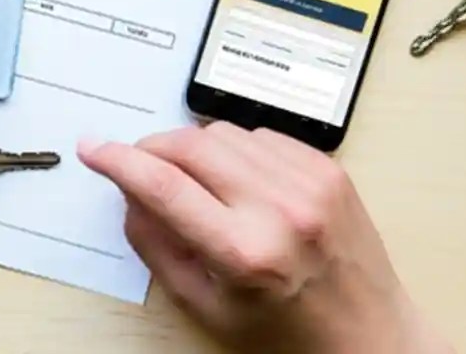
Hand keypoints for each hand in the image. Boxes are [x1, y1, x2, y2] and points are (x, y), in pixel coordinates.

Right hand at [78, 123, 451, 353]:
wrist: (370, 335)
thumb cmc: (289, 332)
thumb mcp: (207, 307)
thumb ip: (158, 247)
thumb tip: (128, 194)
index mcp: (246, 253)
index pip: (164, 186)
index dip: (119, 161)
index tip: (95, 151)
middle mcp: (282, 209)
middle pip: (191, 145)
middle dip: (152, 148)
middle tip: (137, 165)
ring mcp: (310, 183)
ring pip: (224, 132)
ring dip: (194, 148)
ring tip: (195, 184)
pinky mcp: (329, 168)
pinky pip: (261, 134)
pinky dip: (236, 149)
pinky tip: (236, 181)